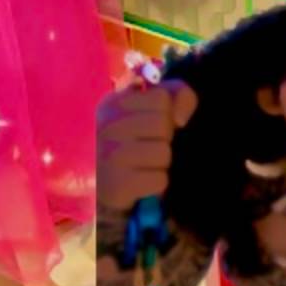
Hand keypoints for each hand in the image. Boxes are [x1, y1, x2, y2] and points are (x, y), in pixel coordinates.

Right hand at [94, 79, 193, 211]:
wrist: (107, 190)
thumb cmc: (137, 142)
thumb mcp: (157, 109)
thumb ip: (178, 96)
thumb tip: (180, 118)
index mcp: (113, 102)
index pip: (161, 97)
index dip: (164, 113)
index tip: (148, 125)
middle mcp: (105, 126)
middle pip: (163, 124)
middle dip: (162, 138)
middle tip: (145, 147)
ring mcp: (108, 155)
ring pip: (163, 153)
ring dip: (160, 162)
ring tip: (142, 165)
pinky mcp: (116, 185)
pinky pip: (160, 179)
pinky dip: (156, 183)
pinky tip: (140, 182)